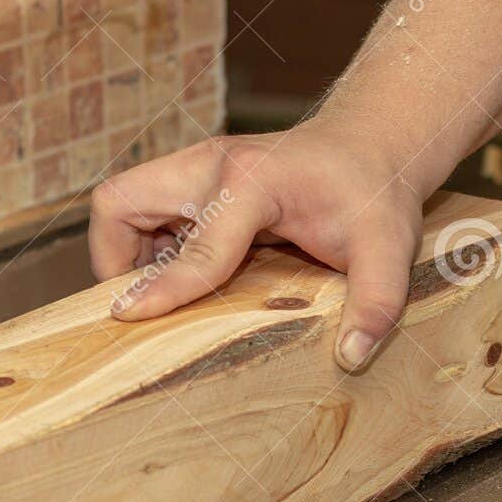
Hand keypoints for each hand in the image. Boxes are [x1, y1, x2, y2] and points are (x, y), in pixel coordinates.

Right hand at [87, 120, 424, 370]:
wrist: (372, 144)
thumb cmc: (374, 192)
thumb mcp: (387, 247)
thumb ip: (377, 301)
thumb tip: (352, 356)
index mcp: (253, 179)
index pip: (196, 245)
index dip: (164, 288)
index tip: (129, 318)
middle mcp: (210, 164)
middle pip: (120, 202)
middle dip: (114, 259)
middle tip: (143, 308)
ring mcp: (196, 168)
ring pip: (122, 205)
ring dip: (127, 255)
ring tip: (164, 297)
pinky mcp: (194, 181)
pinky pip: (144, 213)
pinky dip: (148, 249)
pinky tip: (187, 280)